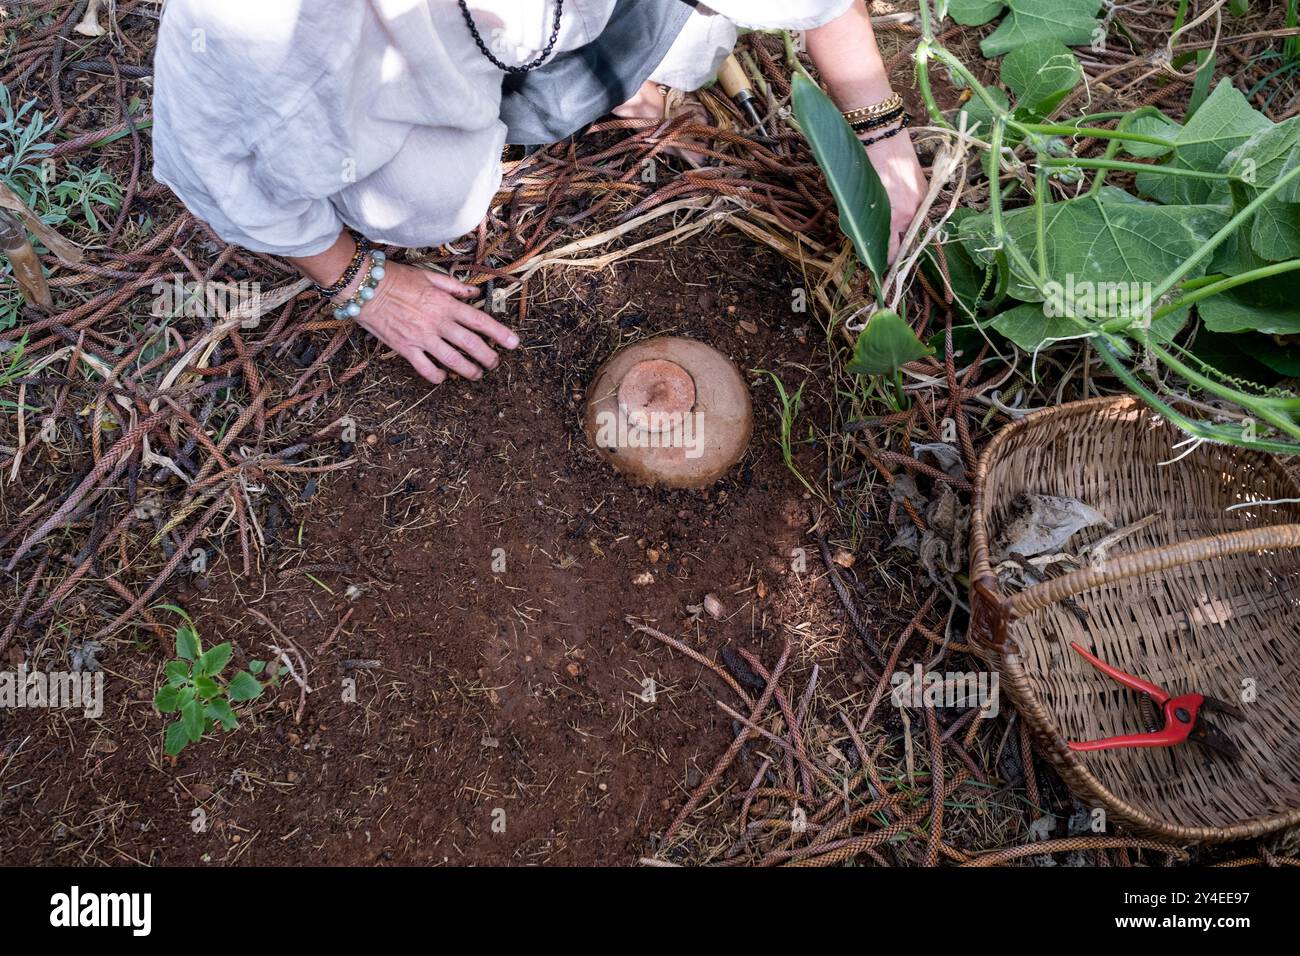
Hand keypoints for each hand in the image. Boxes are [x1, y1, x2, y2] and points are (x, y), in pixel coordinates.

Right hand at [352, 261, 518, 384]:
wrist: (364, 286)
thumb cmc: (396, 278)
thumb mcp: (428, 275)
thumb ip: (453, 286)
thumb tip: (473, 293)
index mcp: (445, 304)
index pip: (480, 321)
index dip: (500, 334)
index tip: (514, 343)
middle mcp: (437, 323)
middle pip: (471, 345)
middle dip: (488, 357)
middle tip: (495, 363)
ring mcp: (422, 338)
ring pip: (452, 361)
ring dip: (468, 370)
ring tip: (476, 374)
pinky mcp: (406, 348)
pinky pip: (425, 368)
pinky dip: (436, 376)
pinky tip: (443, 377)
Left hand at [863, 130, 927, 263]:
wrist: (880, 134)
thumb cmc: (864, 165)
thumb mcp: (861, 198)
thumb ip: (868, 222)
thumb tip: (869, 238)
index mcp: (896, 217)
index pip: (895, 252)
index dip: (888, 261)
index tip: (883, 269)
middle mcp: (912, 211)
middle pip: (908, 241)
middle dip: (899, 249)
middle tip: (887, 254)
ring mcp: (921, 199)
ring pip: (914, 224)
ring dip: (905, 230)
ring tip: (894, 233)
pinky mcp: (925, 187)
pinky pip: (920, 209)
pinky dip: (911, 214)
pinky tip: (900, 211)